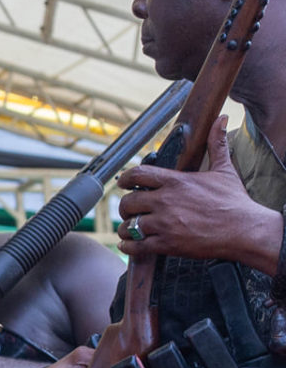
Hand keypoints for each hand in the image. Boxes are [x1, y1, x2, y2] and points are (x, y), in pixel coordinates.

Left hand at [117, 117, 285, 270]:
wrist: (244, 230)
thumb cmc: (235, 202)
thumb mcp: (225, 170)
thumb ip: (217, 145)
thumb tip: (222, 121)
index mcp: (176, 181)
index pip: (138, 174)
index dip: (125, 178)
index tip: (123, 183)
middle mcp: (166, 201)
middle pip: (127, 202)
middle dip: (126, 207)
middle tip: (131, 211)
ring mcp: (164, 223)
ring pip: (128, 226)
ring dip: (126, 229)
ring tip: (131, 230)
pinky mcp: (166, 244)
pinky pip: (136, 246)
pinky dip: (129, 246)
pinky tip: (131, 244)